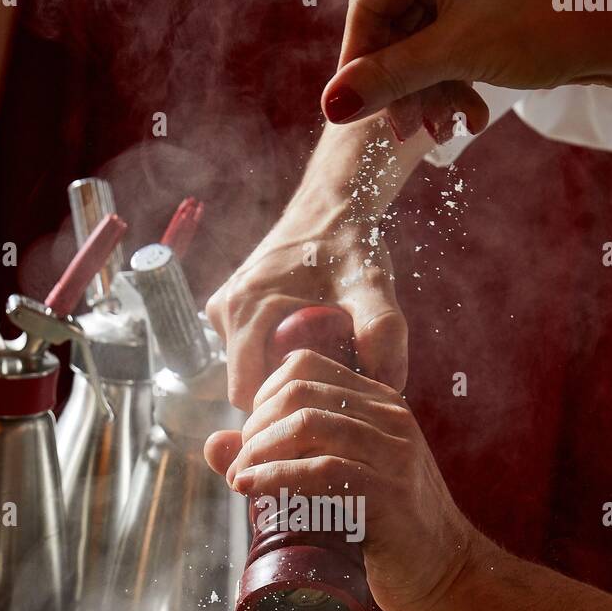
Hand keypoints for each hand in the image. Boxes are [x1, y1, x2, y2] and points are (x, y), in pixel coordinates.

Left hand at [204, 349, 476, 610]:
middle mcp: (390, 418)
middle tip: (241, 465)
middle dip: (255, 427)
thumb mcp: (333, 482)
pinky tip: (253, 489)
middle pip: (299, 392)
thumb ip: (276, 458)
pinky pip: (323, 470)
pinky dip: (278, 476)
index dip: (262, 396)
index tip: (249, 439)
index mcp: (379, 403)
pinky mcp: (389, 495)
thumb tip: (213, 445)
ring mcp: (394, 454)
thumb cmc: (383, 529)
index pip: (304, 365)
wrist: (446, 573)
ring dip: (259, 452)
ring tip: (241, 480)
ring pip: (308, 425)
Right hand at [206, 208, 406, 410]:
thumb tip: (388, 386)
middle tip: (332, 378)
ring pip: (248, 367)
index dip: (281, 407)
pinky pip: (248, 348)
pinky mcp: (229, 305)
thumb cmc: (349, 243)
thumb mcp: (371, 285)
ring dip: (280, 371)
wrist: (332, 203)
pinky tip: (309, 342)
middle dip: (284, 391)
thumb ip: (383, 331)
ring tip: (325, 356)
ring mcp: (223, 307)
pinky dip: (275, 353)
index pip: (247, 392)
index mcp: (245, 308)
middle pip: (247, 383)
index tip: (320, 400)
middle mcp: (224, 309)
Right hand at [321, 0, 611, 137]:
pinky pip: (445, 52)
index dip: (360, 65)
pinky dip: (451, 87)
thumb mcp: (456, 55)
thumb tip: (330, 107)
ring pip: (419, 50)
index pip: (369, 6)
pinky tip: (468, 118)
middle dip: (404, 88)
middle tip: (409, 134)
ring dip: (429, 96)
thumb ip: (390, 79)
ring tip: (446, 132)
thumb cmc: (543, 25)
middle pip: (394, 32)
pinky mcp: (480, 7)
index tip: (355, 112)